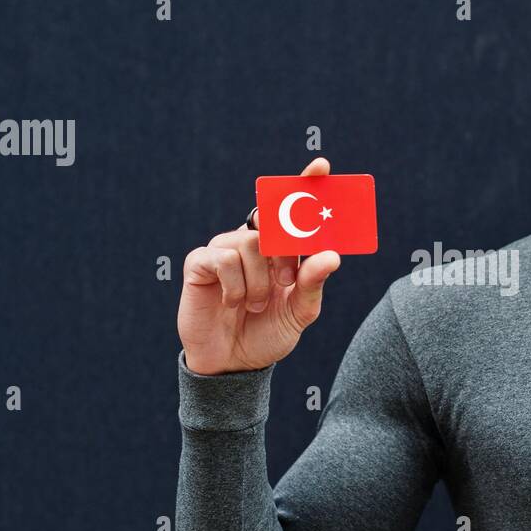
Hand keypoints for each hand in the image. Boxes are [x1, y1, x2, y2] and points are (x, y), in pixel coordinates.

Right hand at [177, 156, 341, 374]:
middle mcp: (252, 242)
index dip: (305, 184)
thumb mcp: (299, 313)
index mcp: (280, 250)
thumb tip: (331, 256)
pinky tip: (231, 303)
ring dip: (259, 282)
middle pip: (272, 221)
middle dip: (285, 248)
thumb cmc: (267, 333)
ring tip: (256, 305)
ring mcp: (224, 248)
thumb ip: (313, 283)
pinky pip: (223, 258)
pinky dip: (234, 285)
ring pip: (251, 243)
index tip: (322, 166)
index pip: (292, 210)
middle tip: (287, 278)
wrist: (233, 363)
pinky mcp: (199, 262)